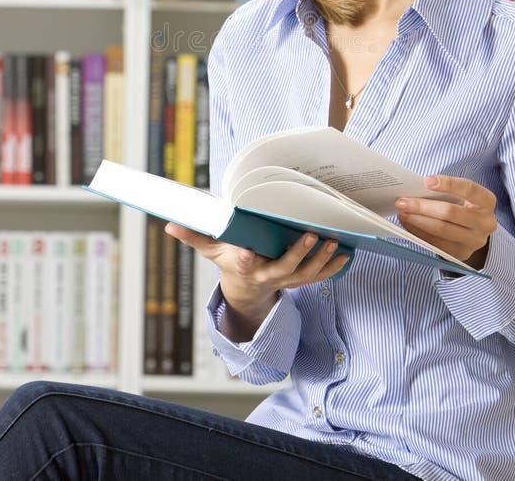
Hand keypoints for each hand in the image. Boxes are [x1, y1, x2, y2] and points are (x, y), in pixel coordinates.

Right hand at [165, 223, 348, 339]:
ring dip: (321, 261)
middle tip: (311, 235)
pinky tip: (345, 255)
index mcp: (244, 266)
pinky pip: (318, 277)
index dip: (244, 259)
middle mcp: (266, 276)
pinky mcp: (298, 281)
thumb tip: (169, 224)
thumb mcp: (212, 249)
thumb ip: (194, 237)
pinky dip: (332, 268)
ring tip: (333, 242)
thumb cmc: (230, 260)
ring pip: (306, 275)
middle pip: (284, 269)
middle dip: (298, 254)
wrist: (246, 289)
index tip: (246, 252)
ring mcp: (285, 281)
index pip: (243, 263)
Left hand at [395, 175, 497, 269]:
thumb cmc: (462, 205)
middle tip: (401, 201)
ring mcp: (475, 240)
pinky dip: (419, 232)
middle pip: (450, 212)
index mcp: (487, 201)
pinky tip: (408, 224)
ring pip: (441, 230)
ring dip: (417, 220)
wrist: (473, 231)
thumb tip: (415, 189)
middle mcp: (485, 222)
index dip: (448, 184)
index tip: (425, 181)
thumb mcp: (461, 195)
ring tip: (402, 212)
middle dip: (422, 206)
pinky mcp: (462, 253)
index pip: (469, 189)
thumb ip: (445, 191)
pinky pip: (437, 243)